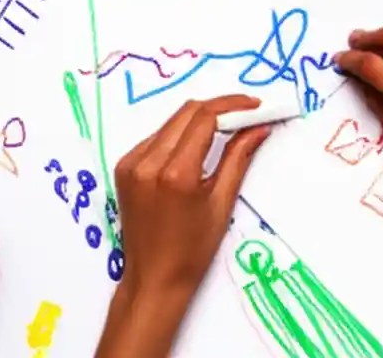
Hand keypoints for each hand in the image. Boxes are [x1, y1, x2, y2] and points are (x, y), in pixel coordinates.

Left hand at [98, 96, 270, 357]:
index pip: (205, 118)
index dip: (233, 106)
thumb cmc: (193, 249)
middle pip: (187, 113)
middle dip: (220, 107)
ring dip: (199, 119)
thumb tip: (259, 128)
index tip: (256, 106)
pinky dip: (179, 134)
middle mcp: (148, 162)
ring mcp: (131, 164)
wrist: (154, 278)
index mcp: (175, 173)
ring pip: (171, 122)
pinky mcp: (123, 168)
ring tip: (227, 126)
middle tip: (247, 112)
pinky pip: (156, 138)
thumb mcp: (222, 202)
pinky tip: (196, 145)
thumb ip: (238, 158)